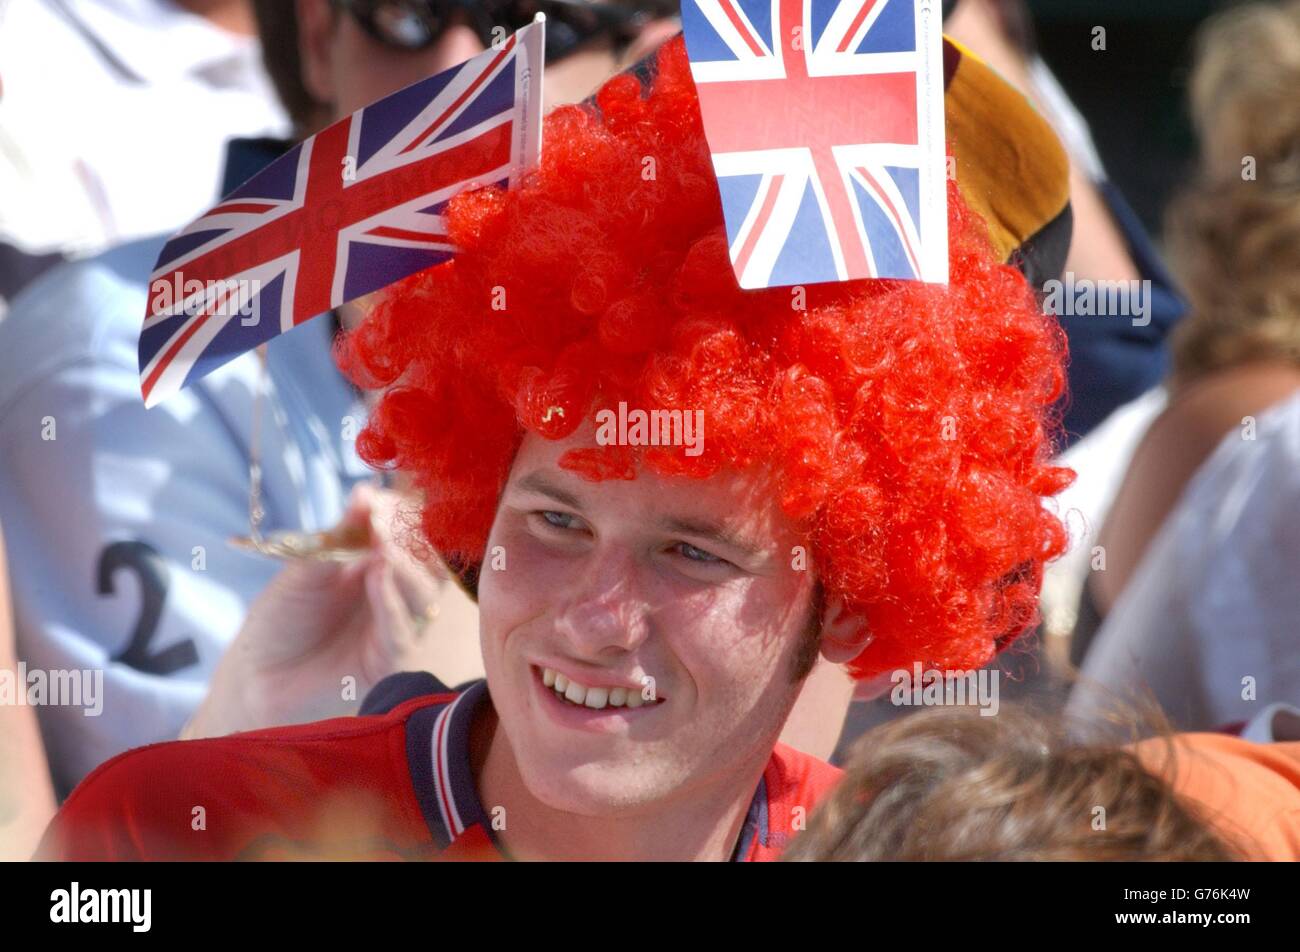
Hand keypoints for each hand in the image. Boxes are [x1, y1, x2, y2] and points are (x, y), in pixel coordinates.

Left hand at [182, 483, 479, 737]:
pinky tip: (378, 580)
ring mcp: (397, 627)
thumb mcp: (307, 566)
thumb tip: (366, 493)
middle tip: (383, 525)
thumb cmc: (281, 618)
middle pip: (432, 562)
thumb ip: (341, 536)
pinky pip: (405, 633)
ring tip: (381, 553)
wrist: (257, 674)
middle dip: (412, 540)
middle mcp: (397, 594)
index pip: (413, 532)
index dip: (402, 514)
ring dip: (408, 569)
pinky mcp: (389, 663)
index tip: (377, 501)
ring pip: (426, 596)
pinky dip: (393, 604)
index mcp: (381, 564)